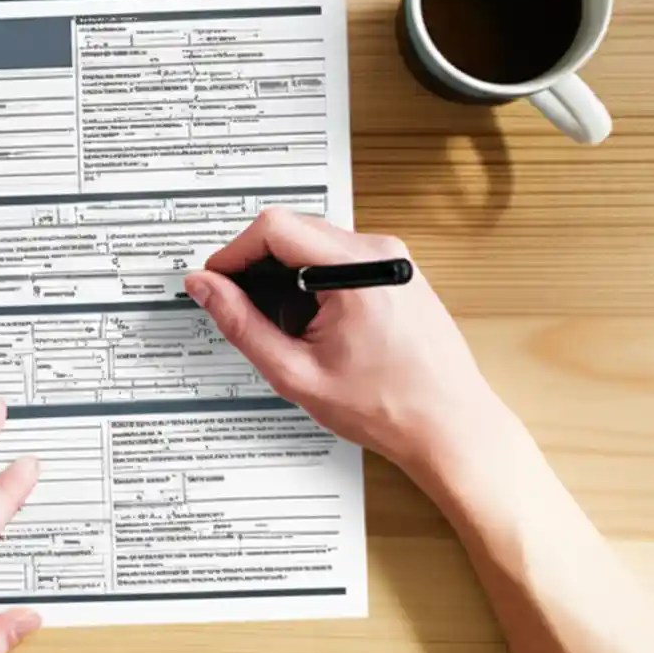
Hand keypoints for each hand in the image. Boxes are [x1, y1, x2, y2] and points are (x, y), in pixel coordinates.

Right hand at [184, 208, 506, 473]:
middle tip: (246, 313)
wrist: (446, 426)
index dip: (234, 253)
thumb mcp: (296, 372)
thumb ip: (242, 324)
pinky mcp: (396, 270)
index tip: (217, 282)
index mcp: (357, 270)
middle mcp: (381, 252)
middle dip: (258, 268)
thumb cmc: (388, 407)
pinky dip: (314, 284)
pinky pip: (338, 258)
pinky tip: (318, 326)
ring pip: (313, 244)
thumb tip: (206, 288)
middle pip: (293, 229)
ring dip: (287, 278)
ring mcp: (393, 259)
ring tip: (291, 328)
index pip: (274, 227)